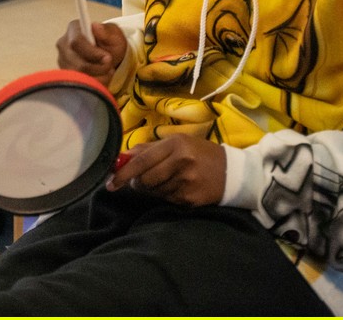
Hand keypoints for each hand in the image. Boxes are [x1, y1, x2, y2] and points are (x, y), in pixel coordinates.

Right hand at [56, 19, 126, 85]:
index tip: (107, 57)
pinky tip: (101, 76)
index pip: (76, 42)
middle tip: (110, 65)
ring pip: (78, 76)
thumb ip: (106, 32)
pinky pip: (79, 84)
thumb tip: (95, 26)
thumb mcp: (114, 35)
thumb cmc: (110, 42)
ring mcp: (62, 60)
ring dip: (98, 77)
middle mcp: (64, 44)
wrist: (108, 54)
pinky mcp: (65, 74)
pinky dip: (94, 83)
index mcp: (74, 29)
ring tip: (107, 70)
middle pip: (76, 63)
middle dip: (97, 68)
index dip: (92, 53)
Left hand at [106, 134, 226, 206]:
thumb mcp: (177, 143)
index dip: (123, 172)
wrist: (232, 172)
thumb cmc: (200, 154)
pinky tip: (178, 188)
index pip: (142, 160)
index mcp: (176, 144)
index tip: (110, 182)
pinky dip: (166, 196)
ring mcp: (187, 182)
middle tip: (140, 181)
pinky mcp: (190, 199)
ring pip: (154, 192)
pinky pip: (166, 201)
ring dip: (152, 190)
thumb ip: (148, 149)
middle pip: (144, 180)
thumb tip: (120, 158)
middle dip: (137, 183)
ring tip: (166, 180)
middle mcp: (181, 162)